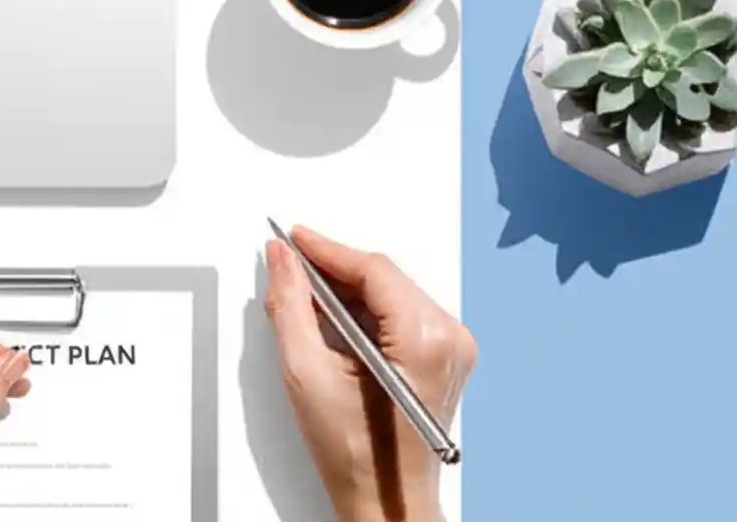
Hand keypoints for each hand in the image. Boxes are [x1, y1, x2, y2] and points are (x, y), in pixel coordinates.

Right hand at [265, 227, 476, 521]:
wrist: (386, 499)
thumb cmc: (357, 455)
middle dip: (336, 269)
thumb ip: (290, 307)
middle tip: (292, 263)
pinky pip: (403, 314)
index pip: (373, 270)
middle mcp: (449, 339)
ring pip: (393, 293)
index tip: (295, 241)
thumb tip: (283, 263)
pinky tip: (336, 317)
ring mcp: (453, 348)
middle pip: (386, 278)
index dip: (328, 251)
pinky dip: (367, 309)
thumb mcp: (308, 374)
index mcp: (425, 340)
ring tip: (308, 292)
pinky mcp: (446, 357)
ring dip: (349, 289)